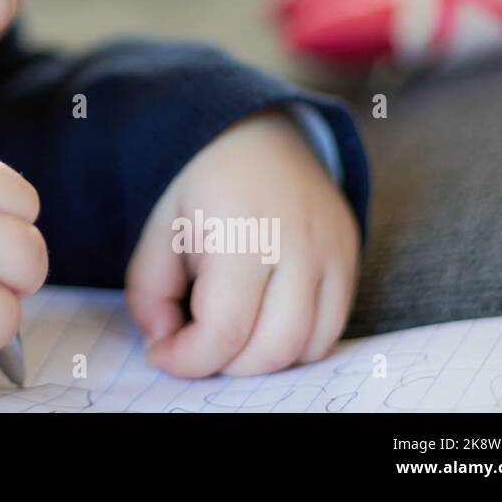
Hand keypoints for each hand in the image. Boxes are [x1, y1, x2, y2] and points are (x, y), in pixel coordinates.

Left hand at [124, 109, 360, 376]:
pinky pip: (331, 331)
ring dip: (261, 360)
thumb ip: (149, 293)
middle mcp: (297, 242)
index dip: (189, 358)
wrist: (259, 137)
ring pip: (306, 348)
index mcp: (241, 229)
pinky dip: (294, 346)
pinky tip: (261, 323)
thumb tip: (165, 344)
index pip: (225, 328)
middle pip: (271, 349)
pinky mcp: (351, 259)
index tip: (163, 354)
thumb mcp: (159, 231)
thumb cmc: (203, 187)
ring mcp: (332, 252)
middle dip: (224, 364)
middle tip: (195, 346)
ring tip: (228, 331)